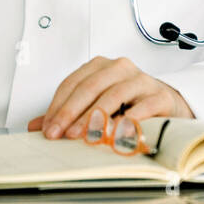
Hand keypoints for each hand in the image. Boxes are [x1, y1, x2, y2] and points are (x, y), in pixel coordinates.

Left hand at [26, 56, 195, 139]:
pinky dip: (127, 121)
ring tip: (84, 136)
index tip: (48, 130)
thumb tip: (36, 127)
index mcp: (100, 67)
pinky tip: (116, 134)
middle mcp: (120, 68)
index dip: (58, 106)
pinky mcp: (160, 95)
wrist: (168, 104)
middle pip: (90, 87)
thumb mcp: (96, 105)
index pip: (72, 84)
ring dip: (96, 117)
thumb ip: (68, 113)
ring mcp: (141, 80)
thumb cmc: (129, 103)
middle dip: (71, 112)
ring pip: (114, 94)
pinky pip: (142, 107)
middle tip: (60, 134)